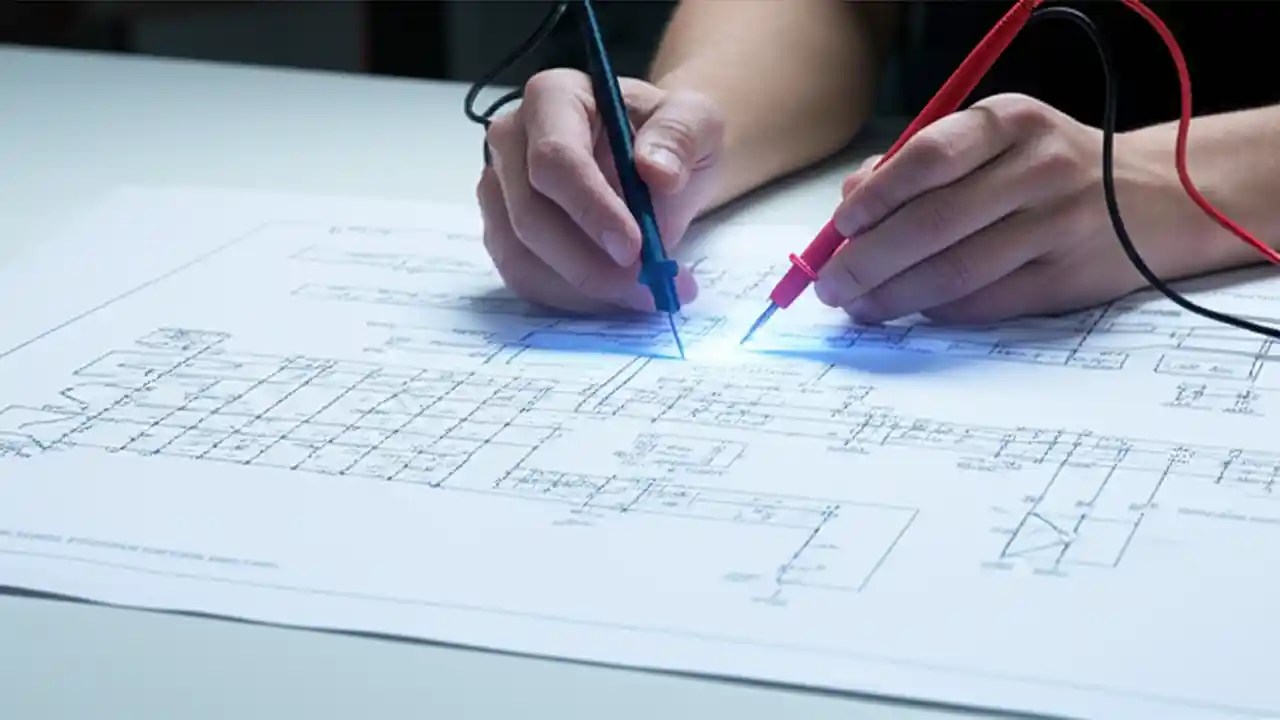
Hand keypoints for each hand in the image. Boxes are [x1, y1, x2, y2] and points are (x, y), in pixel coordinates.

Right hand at [477, 68, 723, 313]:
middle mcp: (511, 140)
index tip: (635, 248)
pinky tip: (615, 296)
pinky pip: (524, 278)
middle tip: (648, 289)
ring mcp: (499, 189)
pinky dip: (572, 299)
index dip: (590, 209)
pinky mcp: (502, 232)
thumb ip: (681, 136)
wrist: (654, 164)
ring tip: (644, 294)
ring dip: (584, 289)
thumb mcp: (696, 121)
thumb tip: (657, 172)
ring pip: (522, 256)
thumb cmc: (668, 138)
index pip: (554, 159)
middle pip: (531, 215)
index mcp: (552, 98)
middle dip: (590, 264)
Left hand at [814, 93, 1232, 324]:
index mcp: (1011, 122)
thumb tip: (849, 201)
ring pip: (954, 272)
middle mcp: (1039, 170)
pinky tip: (908, 309)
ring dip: (893, 295)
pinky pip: (982, 303)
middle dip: (869, 260)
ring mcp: (1056, 227)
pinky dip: (934, 310)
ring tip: (857, 305)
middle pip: (933, 223)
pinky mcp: (1064, 280)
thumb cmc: (1045, 167)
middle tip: (831, 284)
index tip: (839, 227)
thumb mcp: (991, 140)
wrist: (1151, 199)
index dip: (875, 196)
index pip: (929, 157)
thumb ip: (919, 163)